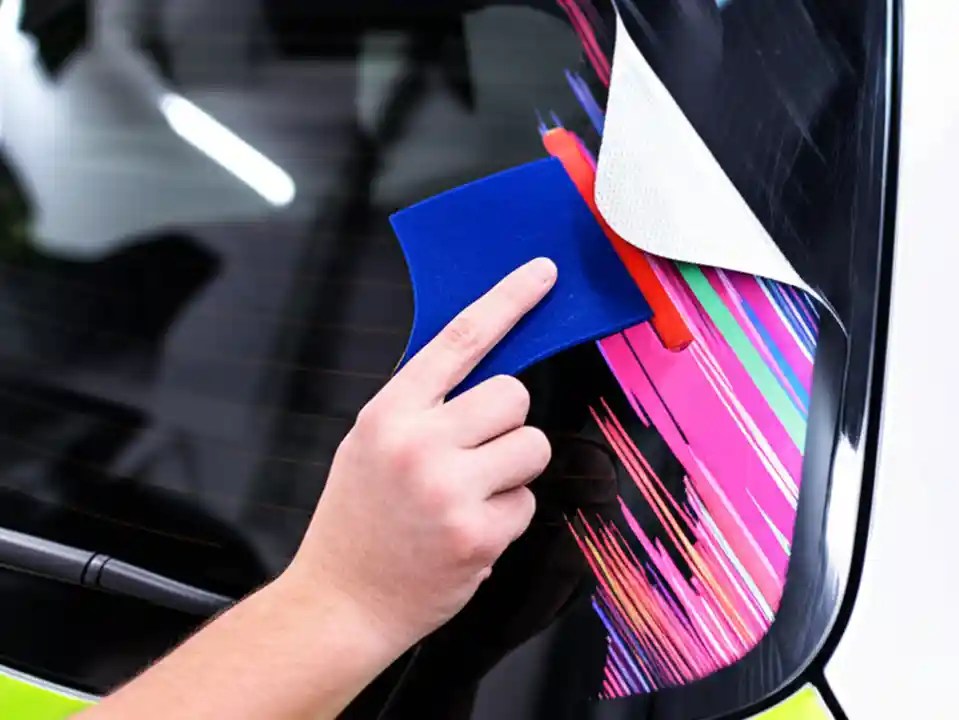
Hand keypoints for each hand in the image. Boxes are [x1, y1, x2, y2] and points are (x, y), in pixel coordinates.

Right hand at [284, 257, 558, 654]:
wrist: (340, 603)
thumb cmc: (359, 522)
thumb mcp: (369, 445)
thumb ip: (419, 405)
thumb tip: (479, 363)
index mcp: (390, 413)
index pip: (460, 339)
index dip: (508, 299)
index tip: (543, 273)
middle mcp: (419, 444)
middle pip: (514, 395)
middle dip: (507, 424)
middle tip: (475, 456)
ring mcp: (450, 489)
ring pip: (533, 446)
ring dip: (513, 472)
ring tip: (470, 497)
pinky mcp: (479, 533)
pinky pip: (528, 503)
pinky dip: (506, 519)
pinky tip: (466, 535)